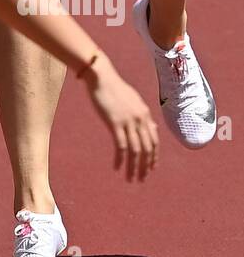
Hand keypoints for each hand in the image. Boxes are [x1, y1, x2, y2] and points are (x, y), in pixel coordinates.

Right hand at [83, 56, 158, 180]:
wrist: (101, 76)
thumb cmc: (114, 87)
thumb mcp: (133, 100)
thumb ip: (142, 114)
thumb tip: (152, 126)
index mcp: (145, 114)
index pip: (154, 140)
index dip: (153, 156)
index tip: (150, 168)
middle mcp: (140, 119)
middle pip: (147, 149)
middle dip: (145, 166)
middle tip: (141, 178)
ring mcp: (129, 121)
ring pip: (136, 151)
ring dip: (134, 167)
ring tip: (131, 179)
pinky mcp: (115, 123)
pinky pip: (121, 146)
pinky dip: (120, 159)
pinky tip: (117, 167)